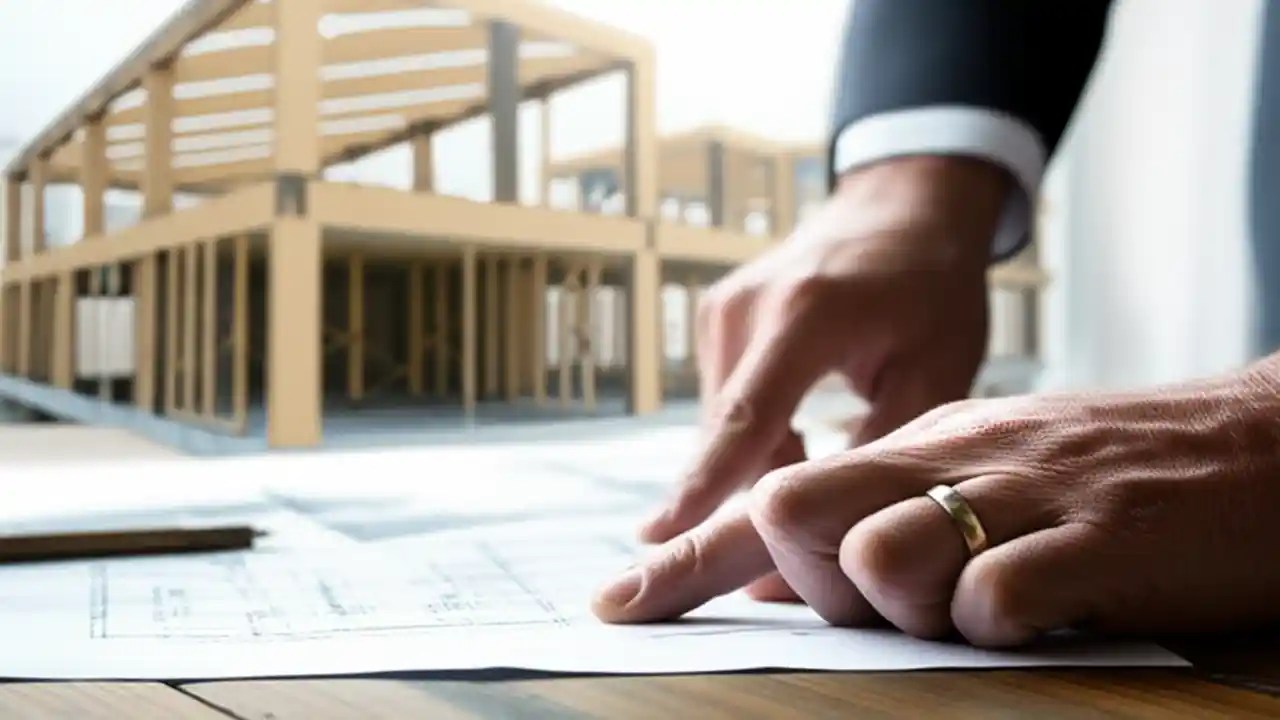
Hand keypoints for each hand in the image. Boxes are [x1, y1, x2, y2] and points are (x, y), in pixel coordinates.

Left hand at [595, 359, 1279, 646]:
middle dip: (810, 578)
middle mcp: (955, 455)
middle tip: (880, 599)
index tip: (618, 603)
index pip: (772, 493)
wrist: (1264, 444)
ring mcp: (1026, 494)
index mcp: (921, 439)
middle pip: (796, 509)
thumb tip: (791, 574)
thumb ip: (892, 505)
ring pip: (882, 555)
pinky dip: (993, 625)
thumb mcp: (990, 467)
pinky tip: (1034, 614)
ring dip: (904, 606)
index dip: (686, 558)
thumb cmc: (1109, 470)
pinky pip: (996, 597)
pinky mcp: (1099, 542)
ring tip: (974, 602)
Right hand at [638, 156, 1008, 599]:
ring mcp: (722, 309)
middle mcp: (746, 306)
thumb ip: (875, 455)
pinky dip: (757, 436)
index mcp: (805, 314)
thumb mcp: (933, 375)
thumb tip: (814, 539)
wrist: (900, 208)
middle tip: (799, 545)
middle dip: (755, 497)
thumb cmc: (931, 288)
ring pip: (724, 426)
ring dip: (761, 465)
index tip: (660, 540)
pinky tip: (804, 439)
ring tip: (821, 471)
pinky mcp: (715, 319)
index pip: (744, 418)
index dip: (703, 487)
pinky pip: (726, 404)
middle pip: (728, 435)